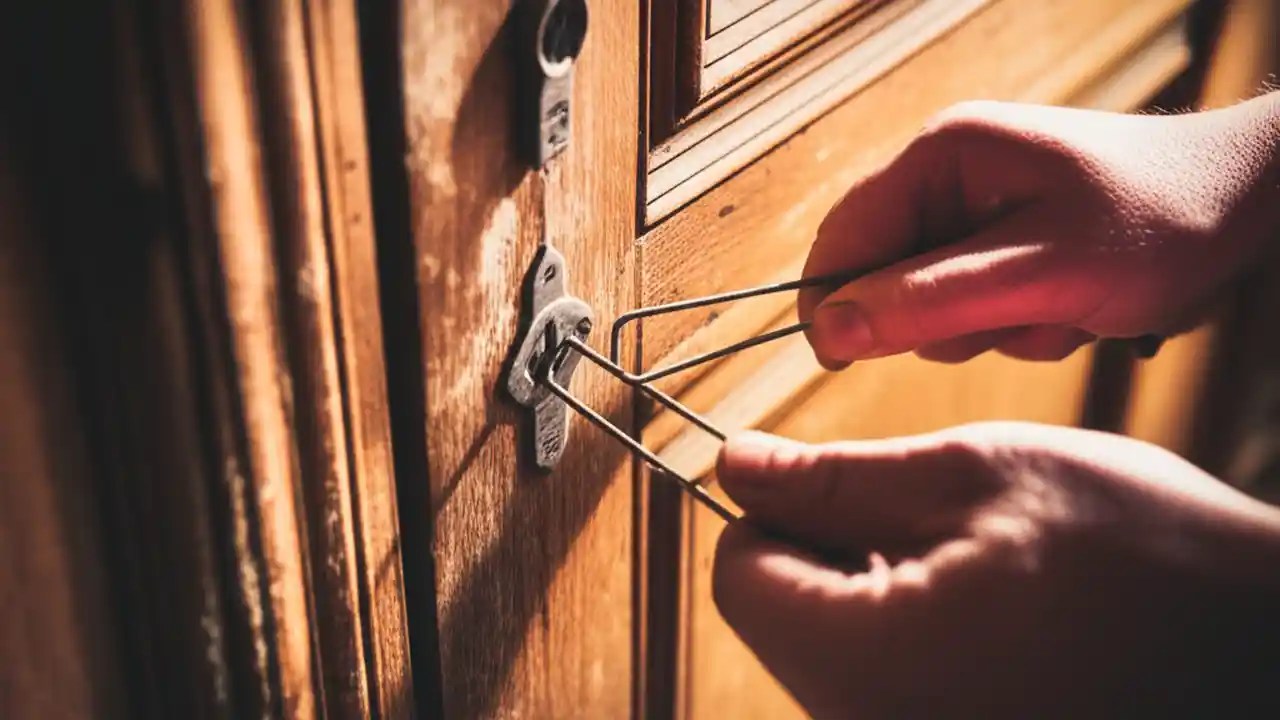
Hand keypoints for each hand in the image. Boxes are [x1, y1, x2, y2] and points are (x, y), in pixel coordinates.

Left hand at [713, 423, 1279, 717]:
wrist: (1270, 658)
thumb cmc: (1148, 559)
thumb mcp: (979, 479)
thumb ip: (836, 479)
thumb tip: (734, 464)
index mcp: (862, 662)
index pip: (739, 575)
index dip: (773, 507)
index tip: (832, 475)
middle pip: (782, 616)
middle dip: (832, 545)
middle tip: (933, 509)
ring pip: (836, 647)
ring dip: (879, 583)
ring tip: (981, 558)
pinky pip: (890, 682)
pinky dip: (917, 627)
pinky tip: (996, 602)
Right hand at [801, 94, 1279, 369]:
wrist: (1252, 210)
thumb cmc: (1161, 221)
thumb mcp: (1041, 270)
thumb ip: (931, 299)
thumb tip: (831, 328)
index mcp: (942, 157)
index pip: (843, 234)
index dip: (830, 301)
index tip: (839, 359)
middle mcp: (949, 181)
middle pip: (884, 278)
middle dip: (942, 320)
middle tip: (1008, 320)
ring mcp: (978, 216)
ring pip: (932, 307)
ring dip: (990, 330)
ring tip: (1056, 310)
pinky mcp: (1006, 250)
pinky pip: (976, 313)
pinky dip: (1020, 329)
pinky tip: (1072, 311)